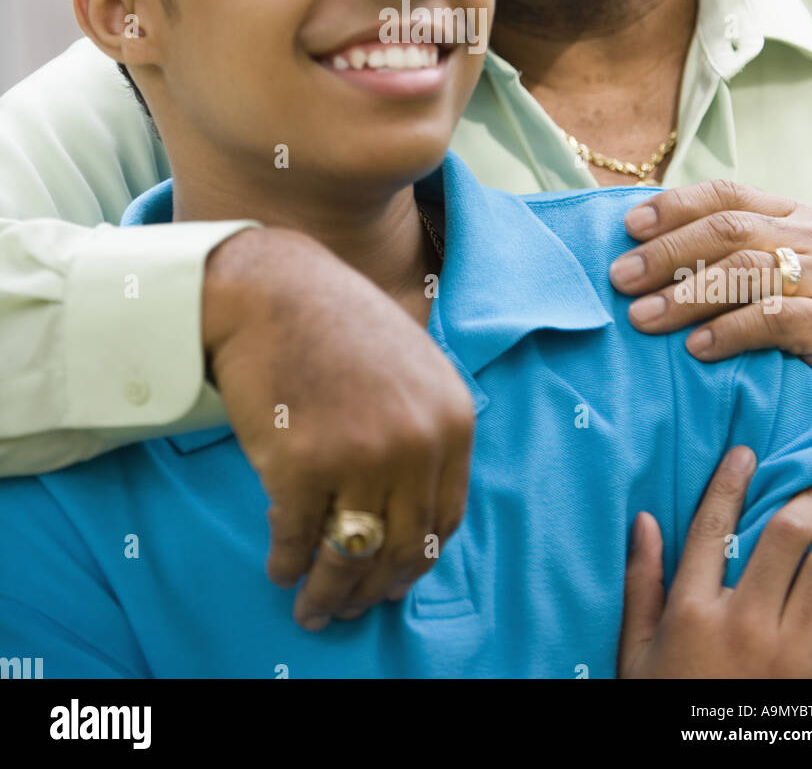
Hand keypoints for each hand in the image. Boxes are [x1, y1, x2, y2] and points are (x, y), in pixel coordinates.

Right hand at [203, 227, 473, 628]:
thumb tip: (408, 512)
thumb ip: (424, 429)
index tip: (393, 581)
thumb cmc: (335, 324)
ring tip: (313, 609)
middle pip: (403, 548)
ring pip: (352, 556)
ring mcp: (360, 457)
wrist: (271, 289)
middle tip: (349, 610)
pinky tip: (280, 568)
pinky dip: (287, 563)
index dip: (416, 560)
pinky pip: (297, 539)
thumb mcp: (412, 365)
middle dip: (374, 592)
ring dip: (330, 595)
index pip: (444, 519)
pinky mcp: (302, 467)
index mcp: (451, 419)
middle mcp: (416, 443)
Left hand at [611, 180, 811, 438]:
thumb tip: (634, 251)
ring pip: (747, 271)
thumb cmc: (792, 332)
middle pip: (729, 230)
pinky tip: (695, 347)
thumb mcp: (756, 282)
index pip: (726, 195)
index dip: (674, 207)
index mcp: (790, 216)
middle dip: (667, 253)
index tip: (628, 228)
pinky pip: (774, 319)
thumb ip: (714, 258)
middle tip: (622, 279)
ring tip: (642, 317)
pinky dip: (729, 331)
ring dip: (686, 295)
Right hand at [618, 446, 811, 677]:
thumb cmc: (667, 706)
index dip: (730, 483)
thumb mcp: (638, 653)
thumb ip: (642, 584)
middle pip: (785, 537)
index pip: (714, 527)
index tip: (748, 451)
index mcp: (694, 610)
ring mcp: (789, 652)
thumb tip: (644, 519)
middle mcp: (745, 622)